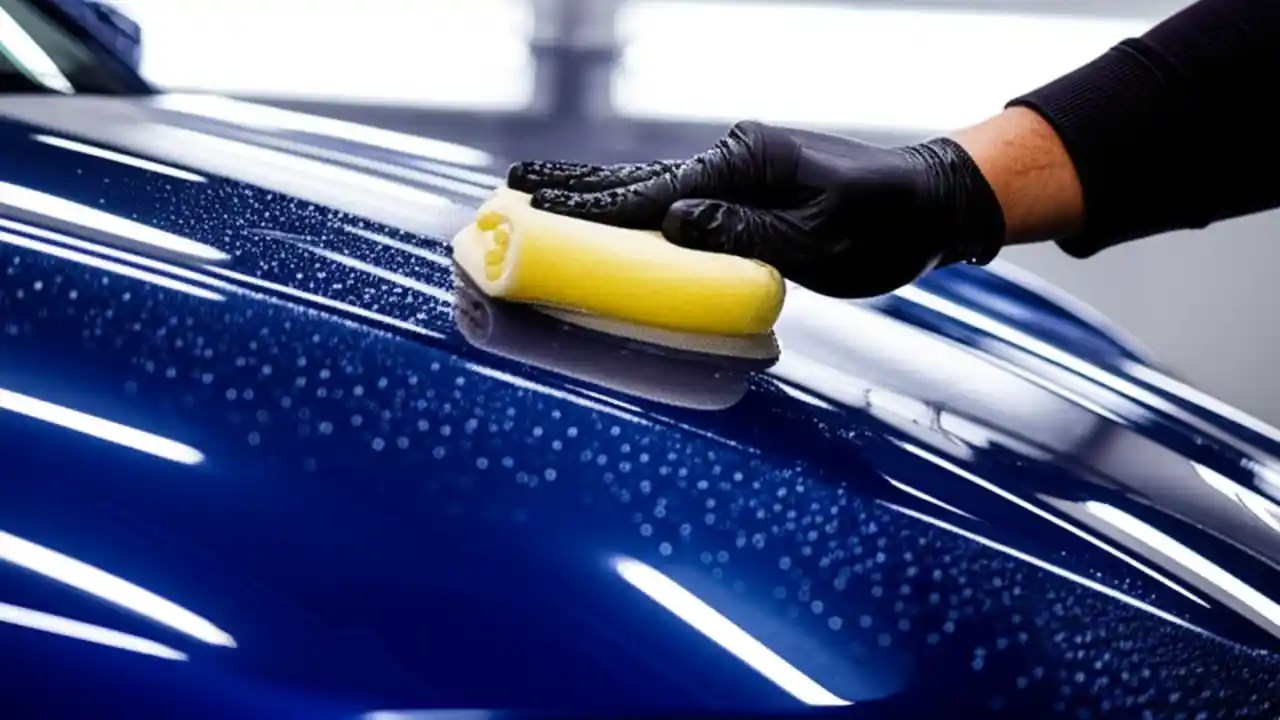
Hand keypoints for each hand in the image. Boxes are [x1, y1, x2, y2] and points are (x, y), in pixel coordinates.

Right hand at [508, 121, 1005, 297]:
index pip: (656, 195)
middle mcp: (732, 162)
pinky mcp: (745, 201)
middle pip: (637, 181)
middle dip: (575, 189)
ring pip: (650, 191)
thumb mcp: (820, 234)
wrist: (926, 206)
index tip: (538, 215)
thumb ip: (746, 231)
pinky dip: (636, 213)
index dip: (596, 212)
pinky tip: (610, 216)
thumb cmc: (882, 221)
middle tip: (514, 189)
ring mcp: (736, 179)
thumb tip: (673, 225)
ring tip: (540, 192)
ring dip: (596, 196)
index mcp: (746, 163)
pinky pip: (679, 210)